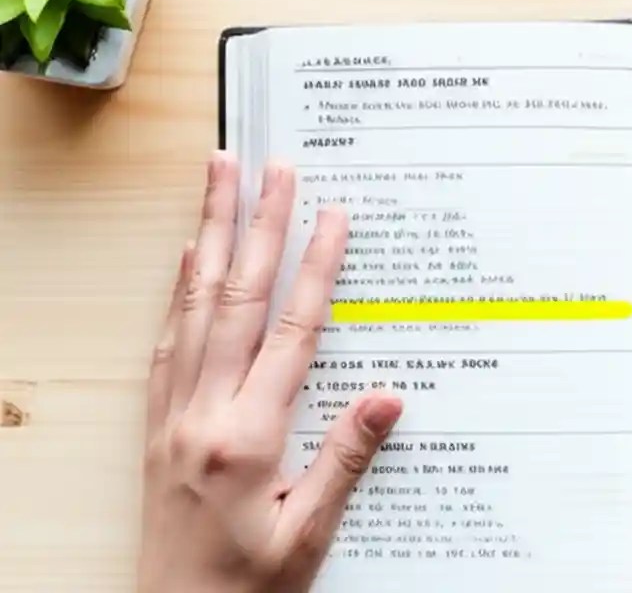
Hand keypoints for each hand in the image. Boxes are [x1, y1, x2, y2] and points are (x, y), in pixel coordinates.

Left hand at [138, 152, 402, 592]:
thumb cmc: (247, 586)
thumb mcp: (310, 534)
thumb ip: (347, 460)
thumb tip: (388, 396)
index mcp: (248, 436)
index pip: (290, 332)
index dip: (314, 268)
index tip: (331, 214)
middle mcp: (203, 411)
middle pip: (236, 299)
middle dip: (257, 225)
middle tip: (271, 167)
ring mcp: (173, 411)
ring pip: (193, 304)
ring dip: (207, 235)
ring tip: (217, 180)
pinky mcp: (157, 421)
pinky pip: (167, 338)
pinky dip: (178, 289)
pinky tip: (186, 256)